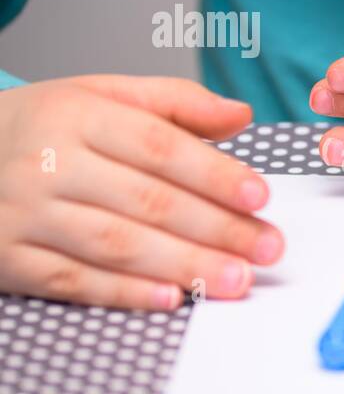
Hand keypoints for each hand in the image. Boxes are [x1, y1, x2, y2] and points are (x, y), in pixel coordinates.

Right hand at [0, 76, 282, 309]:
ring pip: (116, 244)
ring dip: (184, 265)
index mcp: (76, 115)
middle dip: (216, 228)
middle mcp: (47, 163)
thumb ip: (175, 103)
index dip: (214, 173)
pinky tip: (173, 298)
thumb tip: (241, 115)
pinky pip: (74, 280)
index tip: (261, 197)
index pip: (159, 146)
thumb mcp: (100, 95)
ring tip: (236, 279)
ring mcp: (24, 213)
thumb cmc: (42, 127)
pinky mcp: (9, 258)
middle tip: (267, 248)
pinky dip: (126, 293)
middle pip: (147, 200)